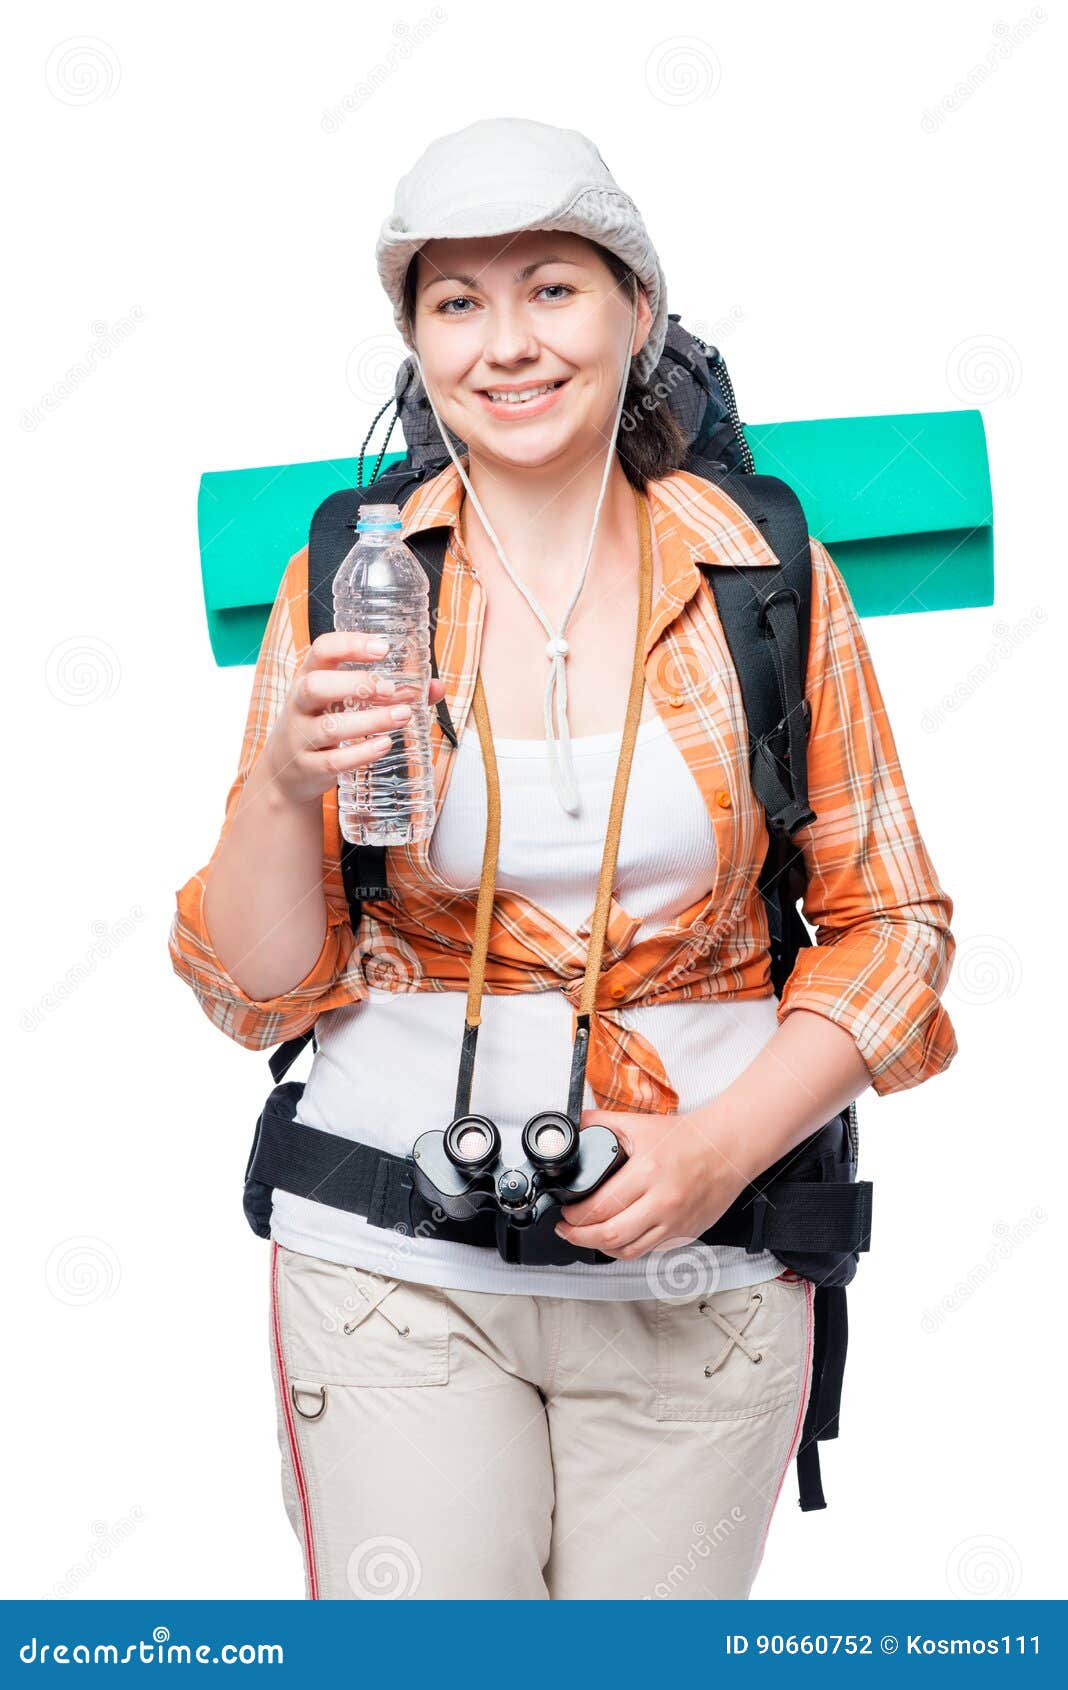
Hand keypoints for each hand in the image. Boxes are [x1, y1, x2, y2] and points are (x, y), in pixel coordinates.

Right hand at [263, 631, 446, 807]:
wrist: (286, 774)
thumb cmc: (321, 724)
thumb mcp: (342, 702)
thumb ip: (388, 692)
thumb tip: (435, 687)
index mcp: (309, 677)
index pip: (321, 651)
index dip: (350, 645)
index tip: (383, 647)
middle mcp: (300, 705)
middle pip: (315, 686)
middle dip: (355, 684)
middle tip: (390, 688)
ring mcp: (300, 737)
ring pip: (329, 727)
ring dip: (370, 720)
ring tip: (403, 716)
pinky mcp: (309, 767)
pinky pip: (333, 761)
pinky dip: (362, 753)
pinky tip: (385, 745)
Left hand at [554, 1106, 754, 1259]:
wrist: (727, 1148)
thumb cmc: (687, 1138)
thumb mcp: (639, 1124)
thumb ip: (601, 1123)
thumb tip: (573, 1126)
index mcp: (647, 1172)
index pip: (600, 1206)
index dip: (575, 1214)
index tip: (566, 1211)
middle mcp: (662, 1202)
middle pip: (610, 1235)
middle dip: (580, 1236)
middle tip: (567, 1229)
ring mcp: (675, 1222)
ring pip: (629, 1251)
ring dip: (601, 1248)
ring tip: (588, 1237)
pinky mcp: (684, 1233)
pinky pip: (650, 1251)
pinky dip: (628, 1249)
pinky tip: (618, 1239)